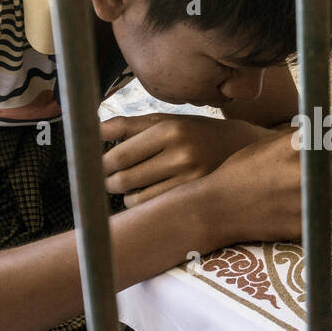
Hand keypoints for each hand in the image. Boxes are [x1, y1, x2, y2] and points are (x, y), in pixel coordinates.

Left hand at [100, 114, 271, 205]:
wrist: (240, 148)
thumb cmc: (194, 133)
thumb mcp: (165, 121)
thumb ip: (127, 126)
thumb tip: (91, 128)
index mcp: (169, 130)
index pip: (119, 157)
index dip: (100, 166)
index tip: (97, 167)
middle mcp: (181, 154)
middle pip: (124, 180)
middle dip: (110, 182)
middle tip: (111, 179)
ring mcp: (190, 179)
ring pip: (136, 200)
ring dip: (127, 196)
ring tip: (134, 186)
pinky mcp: (196, 197)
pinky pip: (153, 208)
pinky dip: (144, 204)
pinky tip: (150, 194)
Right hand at [204, 124, 331, 244]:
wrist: (220, 207)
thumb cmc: (244, 170)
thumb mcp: (272, 143)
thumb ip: (305, 138)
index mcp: (301, 146)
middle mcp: (309, 173)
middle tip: (331, 170)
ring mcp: (309, 202)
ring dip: (330, 192)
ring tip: (302, 189)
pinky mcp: (306, 225)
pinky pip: (324, 216)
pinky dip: (315, 211)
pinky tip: (293, 206)